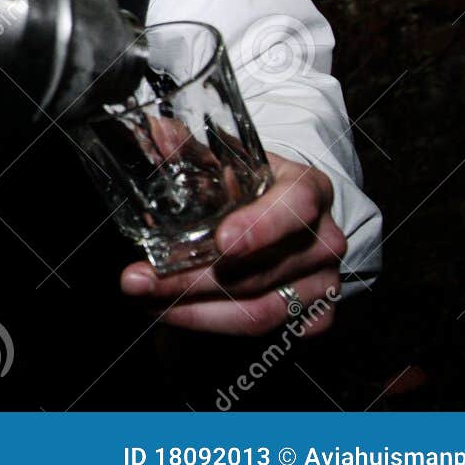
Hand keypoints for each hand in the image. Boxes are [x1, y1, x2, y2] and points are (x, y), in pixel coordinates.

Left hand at [117, 151, 348, 335]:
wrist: (292, 211)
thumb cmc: (256, 183)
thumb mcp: (230, 158)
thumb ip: (191, 149)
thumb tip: (156, 130)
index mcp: (308, 188)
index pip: (295, 207)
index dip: (261, 226)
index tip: (221, 242)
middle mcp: (324, 238)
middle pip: (261, 272)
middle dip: (192, 281)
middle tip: (139, 279)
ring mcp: (325, 281)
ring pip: (261, 311)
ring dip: (195, 312)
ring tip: (144, 300)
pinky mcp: (318, 315)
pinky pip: (270, 334)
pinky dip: (217, 327)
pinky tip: (177, 315)